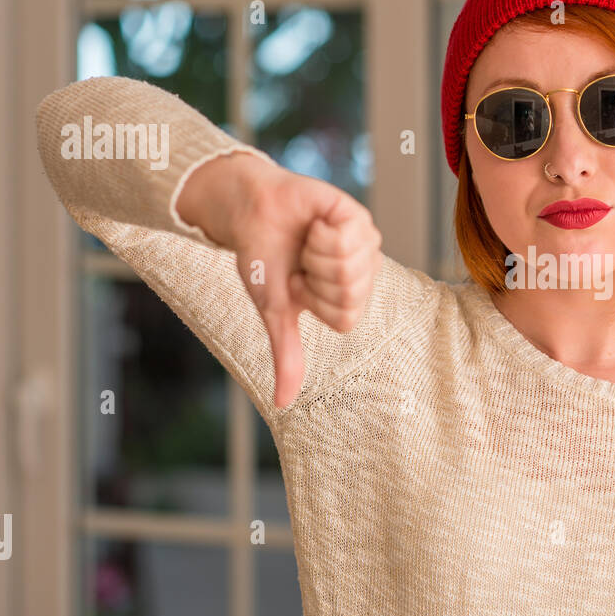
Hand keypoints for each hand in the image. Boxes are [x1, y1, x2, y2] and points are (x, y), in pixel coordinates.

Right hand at [183, 154, 382, 408]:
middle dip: (313, 278)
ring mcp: (364, 244)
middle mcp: (362, 274)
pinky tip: (315, 222)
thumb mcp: (275, 312)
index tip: (298, 285)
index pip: (346, 318)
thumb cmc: (264, 260)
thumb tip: (282, 403)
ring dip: (314, 254)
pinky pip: (348, 236)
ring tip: (307, 241)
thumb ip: (287, 354)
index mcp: (348, 300)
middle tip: (301, 262)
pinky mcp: (358, 216)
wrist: (249, 212)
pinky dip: (320, 231)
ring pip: (349, 266)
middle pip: (349, 293)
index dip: (314, 302)